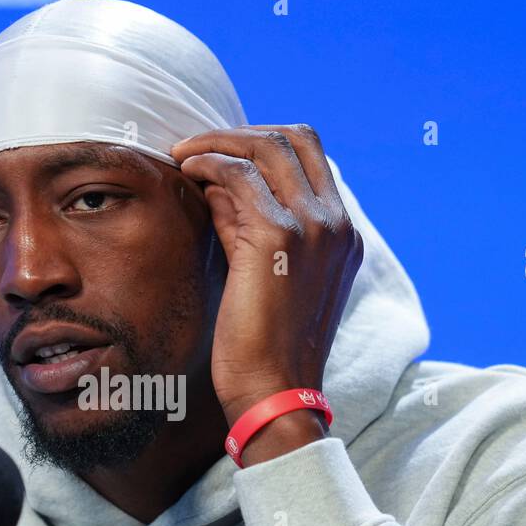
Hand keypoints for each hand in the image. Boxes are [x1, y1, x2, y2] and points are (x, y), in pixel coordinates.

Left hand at [169, 125, 363, 433]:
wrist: (274, 391)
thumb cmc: (262, 345)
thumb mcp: (263, 273)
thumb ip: (249, 224)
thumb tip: (218, 182)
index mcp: (343, 234)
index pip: (311, 157)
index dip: (262, 144)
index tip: (221, 156)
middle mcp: (337, 223)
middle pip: (294, 139)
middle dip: (238, 135)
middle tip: (195, 148)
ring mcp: (313, 226)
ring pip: (266, 148)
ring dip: (218, 143)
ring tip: (182, 157)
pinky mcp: (279, 236)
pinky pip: (240, 174)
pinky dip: (209, 164)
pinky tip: (186, 174)